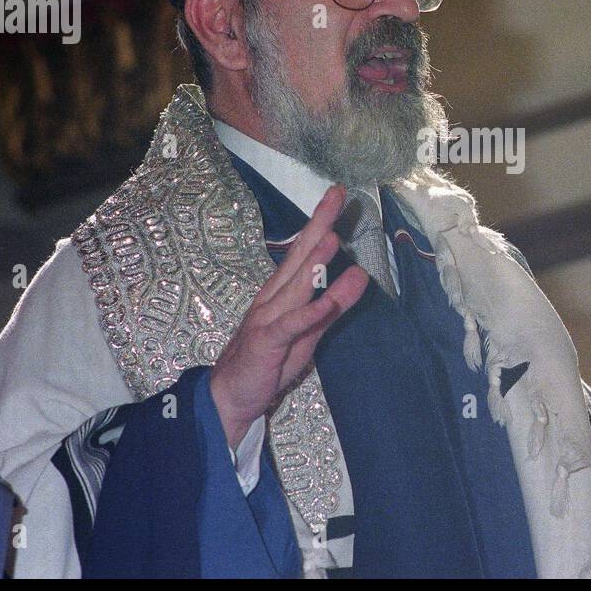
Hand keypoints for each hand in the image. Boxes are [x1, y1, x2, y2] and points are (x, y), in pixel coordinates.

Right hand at [209, 184, 369, 448]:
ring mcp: (268, 317)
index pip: (304, 250)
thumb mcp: (309, 331)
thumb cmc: (269, 360)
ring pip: (295, 286)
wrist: (229, 397)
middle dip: (318, 224)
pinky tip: (326, 303)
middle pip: (298, 255)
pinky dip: (309, 314)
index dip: (321, 221)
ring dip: (314, 263)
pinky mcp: (267, 342)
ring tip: (333, 237)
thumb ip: (333, 305)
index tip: (339, 194)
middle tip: (338, 195)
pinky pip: (291, 326)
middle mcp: (273, 297)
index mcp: (282, 291)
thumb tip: (360, 275)